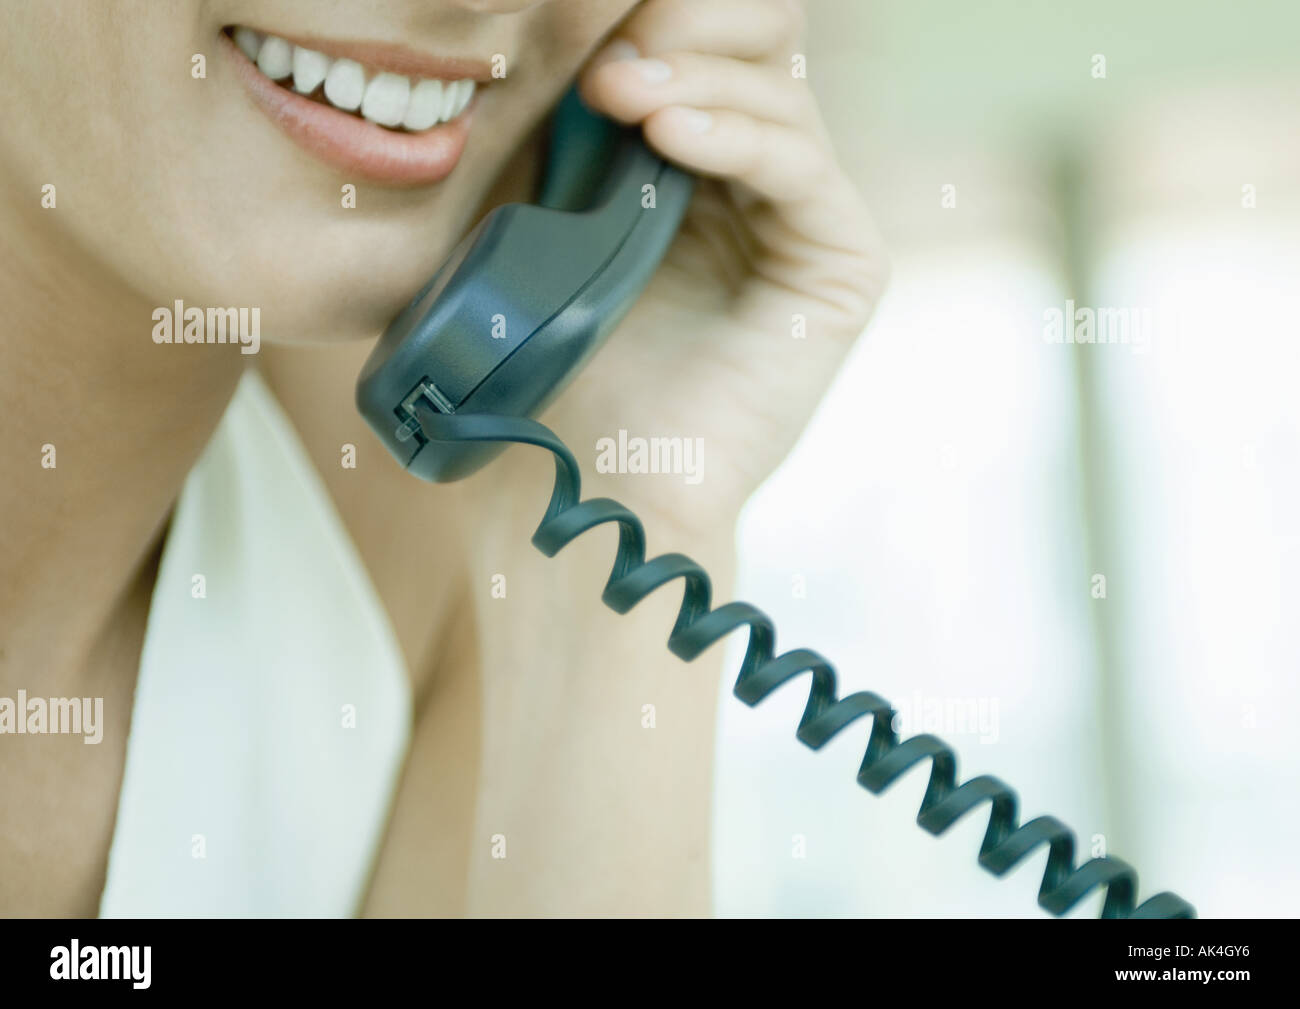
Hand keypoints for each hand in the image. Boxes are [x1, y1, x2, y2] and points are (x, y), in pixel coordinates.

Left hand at [522, 0, 889, 536]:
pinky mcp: (841, 261)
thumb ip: (567, 122)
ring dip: (691, 76)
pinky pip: (801, 168)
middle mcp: (755, 174)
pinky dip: (737, 137)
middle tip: (604, 56)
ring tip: (615, 92)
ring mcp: (804, 215)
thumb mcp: (542, 219)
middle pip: (755, 41)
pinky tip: (669, 134)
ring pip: (776, 91)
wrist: (601, 483)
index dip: (650, 19)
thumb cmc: (558, 364)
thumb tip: (573, 30)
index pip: (696, 36)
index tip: (573, 22)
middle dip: (680, 27)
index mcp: (689, 156)